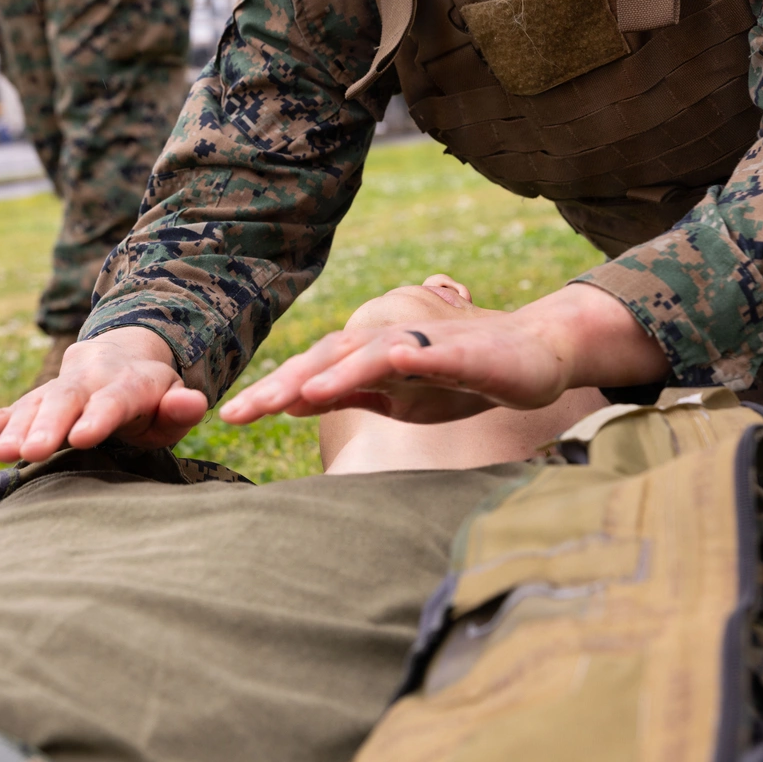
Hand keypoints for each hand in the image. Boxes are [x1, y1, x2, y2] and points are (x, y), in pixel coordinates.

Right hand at [0, 327, 207, 462]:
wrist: (120, 360)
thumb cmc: (151, 398)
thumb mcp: (173, 401)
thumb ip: (181, 406)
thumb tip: (193, 402)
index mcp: (126, 385)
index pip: (112, 401)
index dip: (98, 418)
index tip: (83, 437)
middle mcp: (87, 383)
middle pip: (65, 402)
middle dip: (46, 426)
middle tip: (27, 451)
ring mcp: (58, 390)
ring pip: (33, 406)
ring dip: (14, 428)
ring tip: (0, 451)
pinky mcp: (35, 402)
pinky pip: (8, 411)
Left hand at [221, 278, 668, 426]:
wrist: (533, 354)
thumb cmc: (461, 376)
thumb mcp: (396, 396)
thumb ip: (350, 394)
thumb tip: (293, 404)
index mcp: (370, 359)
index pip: (312, 374)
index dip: (271, 394)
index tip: (228, 419)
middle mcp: (389, 342)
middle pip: (329, 360)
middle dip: (284, 385)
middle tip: (240, 412)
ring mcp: (426, 343)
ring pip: (373, 354)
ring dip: (337, 371)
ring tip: (301, 394)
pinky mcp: (466, 350)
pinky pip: (438, 351)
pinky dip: (416, 353)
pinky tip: (397, 357)